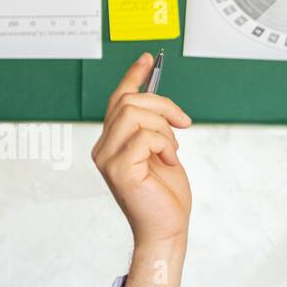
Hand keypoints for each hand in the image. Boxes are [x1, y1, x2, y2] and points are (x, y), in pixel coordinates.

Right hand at [91, 52, 193, 247]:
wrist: (168, 228)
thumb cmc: (166, 195)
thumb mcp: (162, 151)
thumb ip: (153, 128)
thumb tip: (158, 102)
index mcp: (112, 142)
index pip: (118, 99)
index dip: (133, 76)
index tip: (148, 58)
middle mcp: (103, 147)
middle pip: (128, 101)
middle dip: (163, 106)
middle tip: (183, 124)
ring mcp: (107, 158)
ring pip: (136, 115)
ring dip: (164, 129)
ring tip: (171, 151)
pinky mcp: (119, 170)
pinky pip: (145, 137)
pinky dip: (164, 145)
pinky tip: (168, 162)